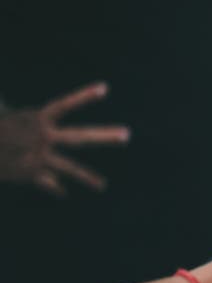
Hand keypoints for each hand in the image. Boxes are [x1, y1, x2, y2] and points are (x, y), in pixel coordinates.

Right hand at [0, 82, 129, 195]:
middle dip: (105, 136)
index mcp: (36, 119)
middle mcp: (43, 138)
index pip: (65, 105)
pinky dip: (55, 188)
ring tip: (103, 187)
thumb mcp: (4, 113)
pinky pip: (50, 184)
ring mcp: (41, 158)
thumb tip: (5, 101)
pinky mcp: (32, 175)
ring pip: (71, 169)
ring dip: (88, 178)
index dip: (84, 96)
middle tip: (128, 135)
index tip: (106, 88)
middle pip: (81, 138)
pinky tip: (63, 193)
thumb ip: (9, 107)